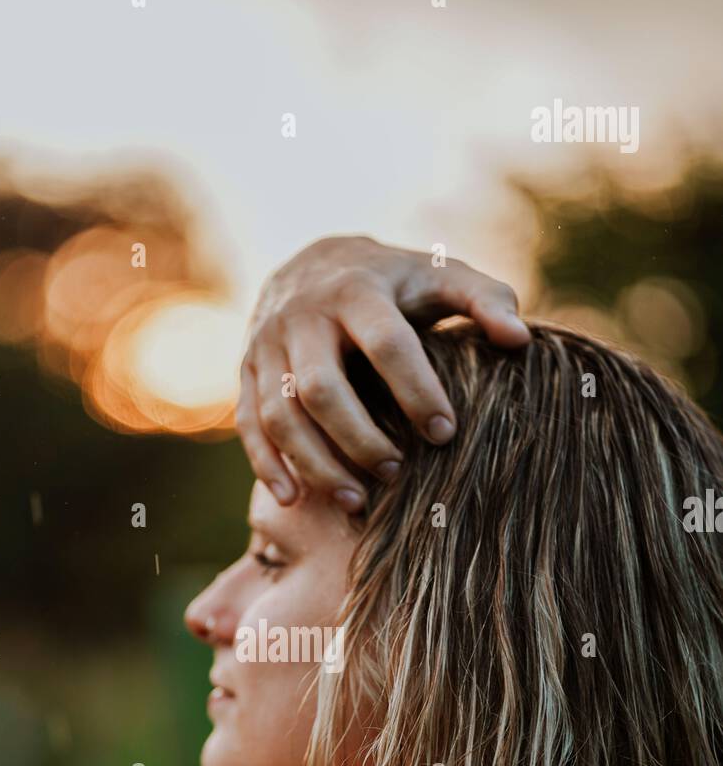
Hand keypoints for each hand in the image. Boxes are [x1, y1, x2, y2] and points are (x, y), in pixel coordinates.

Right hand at [236, 235, 529, 511]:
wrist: (313, 264)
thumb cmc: (395, 285)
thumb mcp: (440, 278)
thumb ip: (485, 300)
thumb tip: (520, 340)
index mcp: (356, 290)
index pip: (385, 344)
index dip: (416, 391)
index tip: (445, 434)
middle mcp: (302, 316)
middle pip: (321, 389)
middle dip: (360, 438)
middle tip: (398, 472)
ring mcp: (266, 347)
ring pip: (281, 415)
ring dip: (316, 464)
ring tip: (357, 501)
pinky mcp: (245, 374)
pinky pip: (250, 426)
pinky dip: (268, 466)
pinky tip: (293, 499)